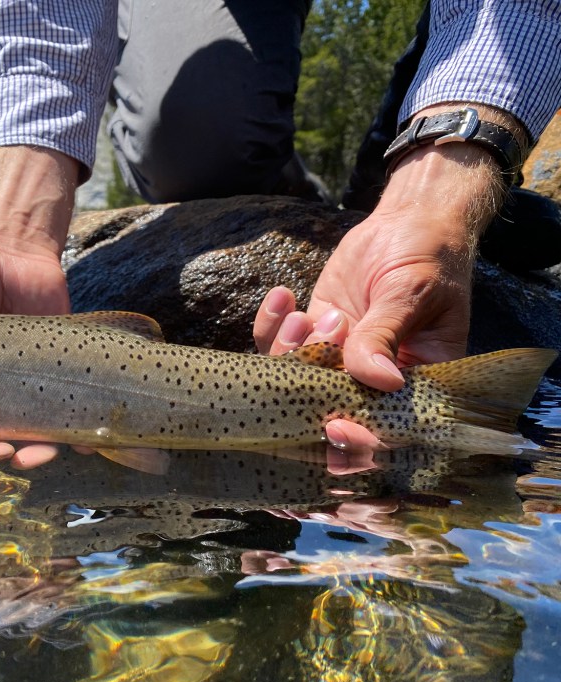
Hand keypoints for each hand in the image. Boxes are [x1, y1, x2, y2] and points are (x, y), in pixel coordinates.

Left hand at [254, 107, 506, 450]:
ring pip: (297, 378)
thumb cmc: (428, 257)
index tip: (336, 426)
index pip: (386, 429)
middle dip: (308, 392)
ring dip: (290, 351)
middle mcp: (372, 381)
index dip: (359, 441)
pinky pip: (278, 345)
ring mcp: (337, 358)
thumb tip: (378, 380)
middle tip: (306, 349)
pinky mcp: (312, 334)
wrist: (408, 223)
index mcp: (414, 384)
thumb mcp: (412, 293)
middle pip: (330, 410)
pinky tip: (282, 296)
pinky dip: (271, 324)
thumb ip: (385, 334)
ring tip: (306, 315)